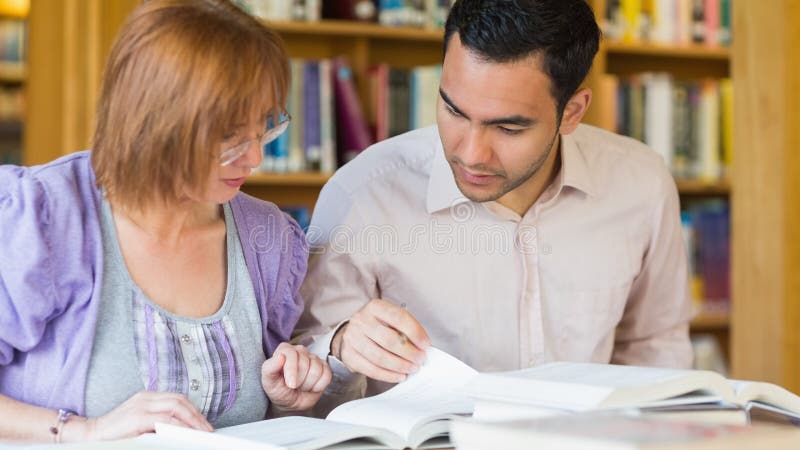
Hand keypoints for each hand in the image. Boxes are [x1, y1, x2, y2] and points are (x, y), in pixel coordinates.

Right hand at [77, 391, 211, 440]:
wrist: (89, 435)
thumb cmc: (114, 432)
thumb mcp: (139, 423)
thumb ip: (157, 422)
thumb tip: (180, 429)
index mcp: (147, 397)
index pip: (177, 399)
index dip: (193, 411)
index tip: (203, 423)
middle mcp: (146, 397)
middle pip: (180, 401)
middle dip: (197, 415)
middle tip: (207, 429)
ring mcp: (142, 405)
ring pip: (176, 407)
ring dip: (192, 421)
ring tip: (202, 433)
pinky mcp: (138, 417)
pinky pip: (165, 420)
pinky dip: (179, 427)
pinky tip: (186, 434)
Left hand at [261, 343, 331, 412]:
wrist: (290, 403)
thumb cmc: (278, 390)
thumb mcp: (269, 382)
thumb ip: (270, 368)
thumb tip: (280, 356)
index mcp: (284, 350)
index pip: (292, 354)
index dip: (292, 370)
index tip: (290, 384)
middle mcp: (299, 351)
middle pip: (306, 363)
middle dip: (299, 380)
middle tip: (293, 386)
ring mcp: (313, 358)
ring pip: (317, 370)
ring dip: (308, 384)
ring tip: (301, 386)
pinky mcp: (324, 367)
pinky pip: (327, 375)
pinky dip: (318, 386)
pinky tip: (311, 387)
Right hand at [331, 299, 429, 382]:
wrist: (353, 333)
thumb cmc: (379, 326)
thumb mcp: (391, 319)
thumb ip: (405, 329)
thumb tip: (423, 347)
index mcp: (375, 307)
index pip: (399, 317)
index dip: (415, 332)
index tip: (425, 345)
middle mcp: (362, 320)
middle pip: (389, 339)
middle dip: (409, 352)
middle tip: (420, 359)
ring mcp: (353, 338)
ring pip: (379, 357)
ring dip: (400, 365)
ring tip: (412, 368)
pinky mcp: (349, 355)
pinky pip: (371, 369)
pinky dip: (388, 375)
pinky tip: (399, 376)